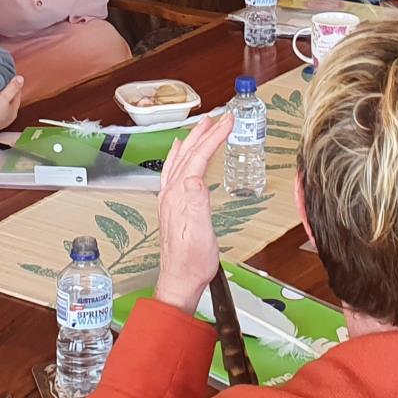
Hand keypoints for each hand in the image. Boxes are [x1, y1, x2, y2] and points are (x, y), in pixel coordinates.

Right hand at [0, 74, 25, 129]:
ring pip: (1, 106)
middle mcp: (8, 117)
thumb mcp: (4, 97)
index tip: (11, 78)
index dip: (15, 86)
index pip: (18, 95)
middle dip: (7, 92)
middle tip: (2, 83)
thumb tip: (21, 79)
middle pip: (9, 101)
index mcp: (14, 111)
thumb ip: (12, 88)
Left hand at [155, 113, 235, 311]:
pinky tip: (181, 151)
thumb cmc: (192, 261)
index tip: (228, 122)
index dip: (213, 137)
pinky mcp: (173, 204)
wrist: (180, 280)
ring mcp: (170, 198)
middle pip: (188, 154)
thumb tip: (196, 179)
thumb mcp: (200, 234)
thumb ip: (197, 205)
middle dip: (204, 132)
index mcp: (179, 196)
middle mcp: (171, 193)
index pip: (197, 157)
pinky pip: (175, 170)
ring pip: (180, 159)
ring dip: (193, 140)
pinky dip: (181, 155)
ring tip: (203, 126)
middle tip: (220, 117)